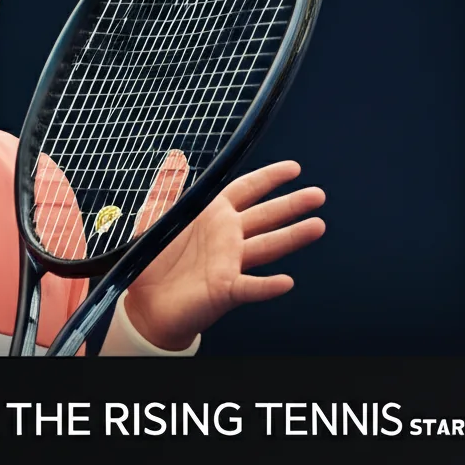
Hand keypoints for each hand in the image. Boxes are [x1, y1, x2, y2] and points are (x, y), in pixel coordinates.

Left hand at [123, 155, 325, 350]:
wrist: (146, 304)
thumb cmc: (152, 260)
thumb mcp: (155, 220)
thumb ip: (167, 191)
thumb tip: (177, 160)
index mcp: (213, 215)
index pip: (246, 190)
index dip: (268, 178)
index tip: (294, 169)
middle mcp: (227, 237)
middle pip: (265, 216)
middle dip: (291, 205)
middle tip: (318, 195)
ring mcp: (230, 263)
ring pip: (267, 247)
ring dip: (292, 237)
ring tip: (317, 226)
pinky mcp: (225, 290)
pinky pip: (250, 287)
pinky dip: (267, 285)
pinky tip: (285, 282)